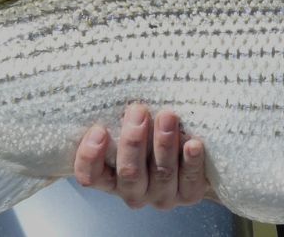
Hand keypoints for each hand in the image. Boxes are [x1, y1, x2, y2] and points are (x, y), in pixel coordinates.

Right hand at [73, 103, 210, 208]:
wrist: (190, 159)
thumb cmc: (150, 136)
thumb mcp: (131, 129)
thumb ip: (119, 121)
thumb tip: (112, 87)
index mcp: (111, 179)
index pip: (90, 176)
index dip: (90, 157)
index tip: (98, 130)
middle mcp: (133, 192)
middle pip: (129, 173)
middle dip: (133, 141)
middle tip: (138, 111)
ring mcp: (161, 196)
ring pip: (161, 174)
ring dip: (164, 144)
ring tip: (167, 116)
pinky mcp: (189, 195)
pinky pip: (190, 180)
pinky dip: (191, 161)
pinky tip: (193, 144)